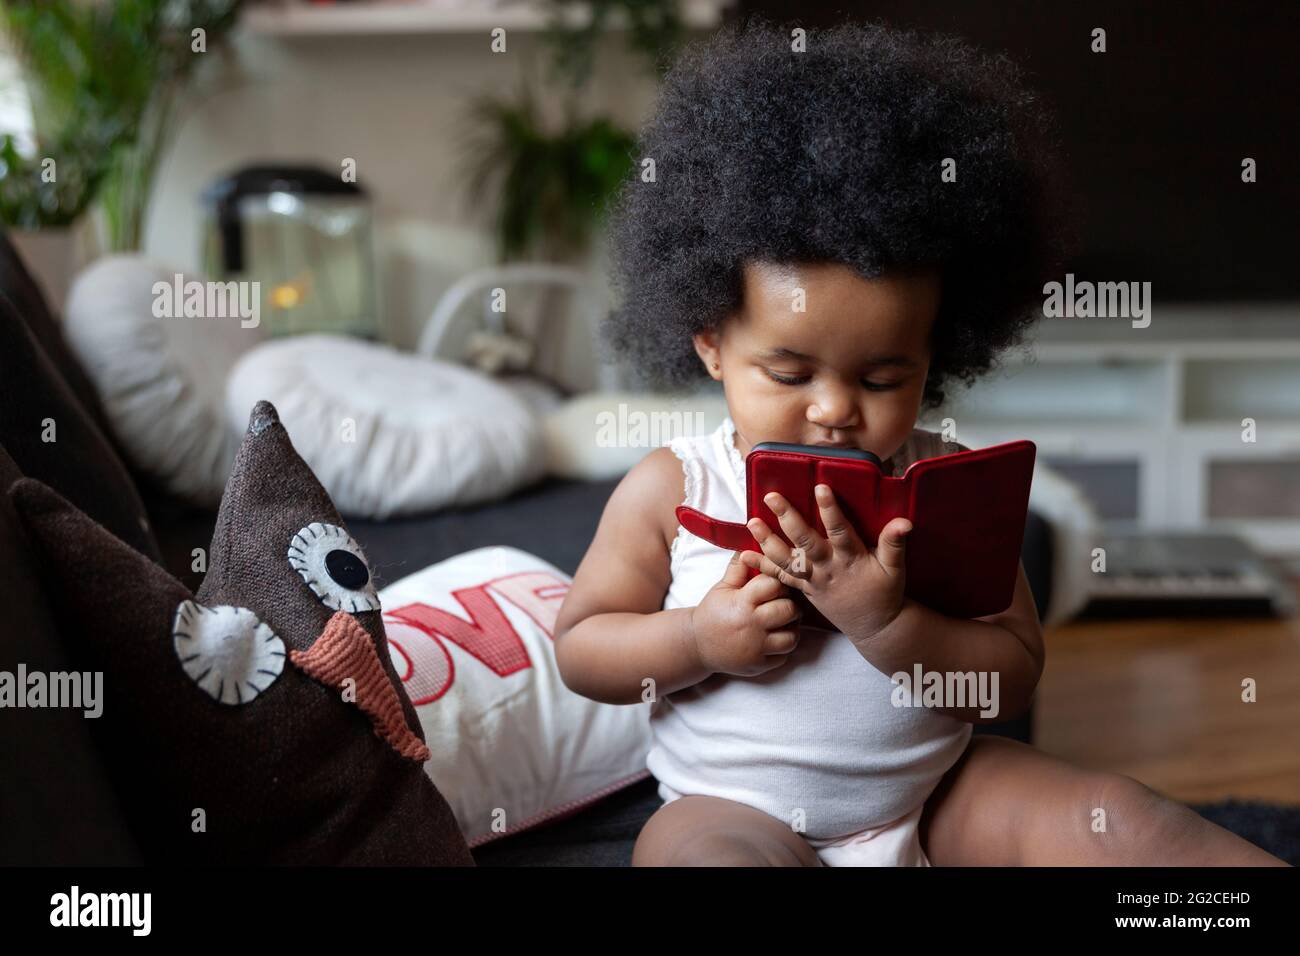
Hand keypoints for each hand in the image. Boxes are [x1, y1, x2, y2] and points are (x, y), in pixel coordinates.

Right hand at [688, 551, 802, 677]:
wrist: (697, 645)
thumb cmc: (712, 613)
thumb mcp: (722, 588)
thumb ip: (739, 568)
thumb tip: (751, 543)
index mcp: (742, 602)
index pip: (775, 585)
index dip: (780, 582)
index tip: (776, 584)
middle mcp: (752, 625)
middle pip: (789, 610)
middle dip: (790, 605)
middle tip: (783, 603)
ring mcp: (756, 648)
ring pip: (792, 637)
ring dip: (791, 628)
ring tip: (782, 622)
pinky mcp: (759, 665)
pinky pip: (785, 656)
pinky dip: (783, 647)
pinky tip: (774, 638)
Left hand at [740, 485, 910, 644]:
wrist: (873, 627)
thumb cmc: (885, 593)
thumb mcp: (895, 569)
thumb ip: (895, 544)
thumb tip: (904, 521)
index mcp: (851, 559)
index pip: (840, 531)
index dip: (830, 510)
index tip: (820, 487)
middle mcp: (828, 568)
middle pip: (805, 541)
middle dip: (788, 518)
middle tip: (771, 497)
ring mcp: (814, 580)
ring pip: (787, 559)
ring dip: (767, 541)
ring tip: (751, 521)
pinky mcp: (805, 590)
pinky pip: (781, 578)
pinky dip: (763, 567)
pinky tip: (744, 555)